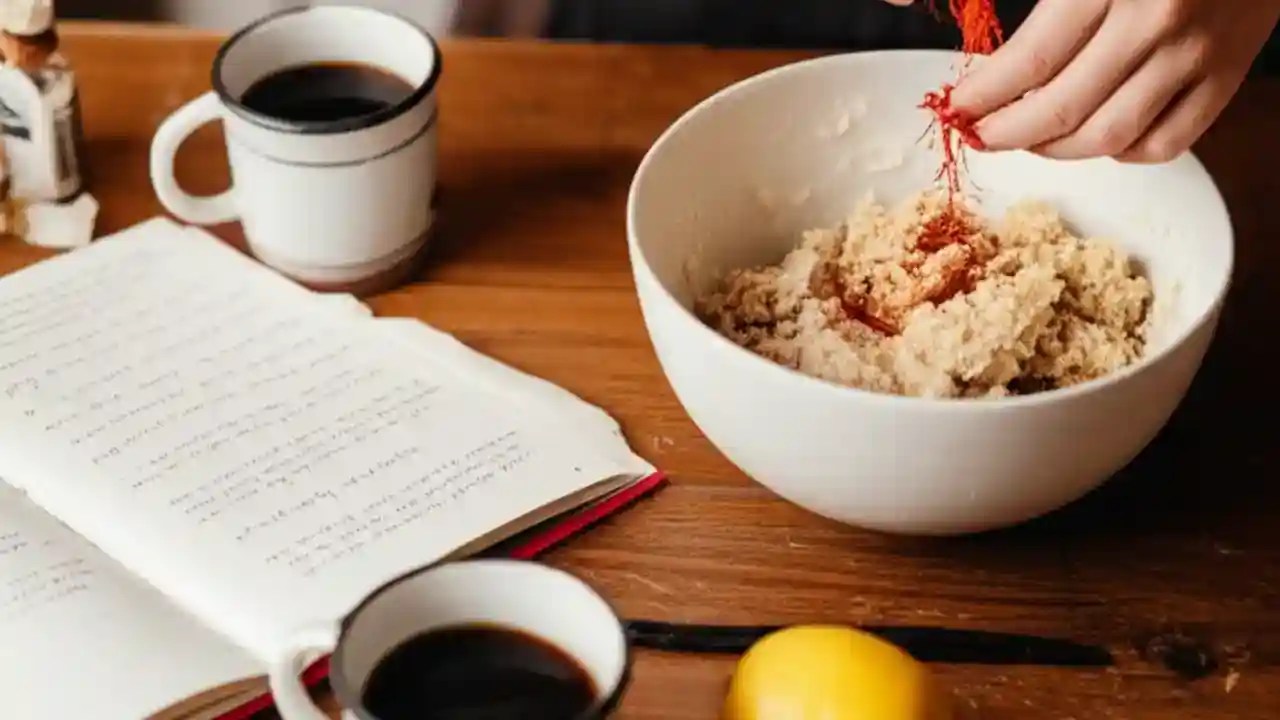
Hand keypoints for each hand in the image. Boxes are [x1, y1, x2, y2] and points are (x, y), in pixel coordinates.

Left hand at [949, 0, 1279, 162]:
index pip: (1030, 61)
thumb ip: (1031, 1)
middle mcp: (1157, 20)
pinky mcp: (1228, 73)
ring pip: (1109, 138)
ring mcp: (1198, 53)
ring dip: (1056, 149)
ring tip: (1031, 137)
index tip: (958, 108)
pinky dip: (1122, 152)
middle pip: (1062, 110)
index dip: (984, 97)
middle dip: (1007, 133)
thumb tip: (945, 35)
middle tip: (983, 133)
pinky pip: (1167, 143)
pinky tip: (1099, 132)